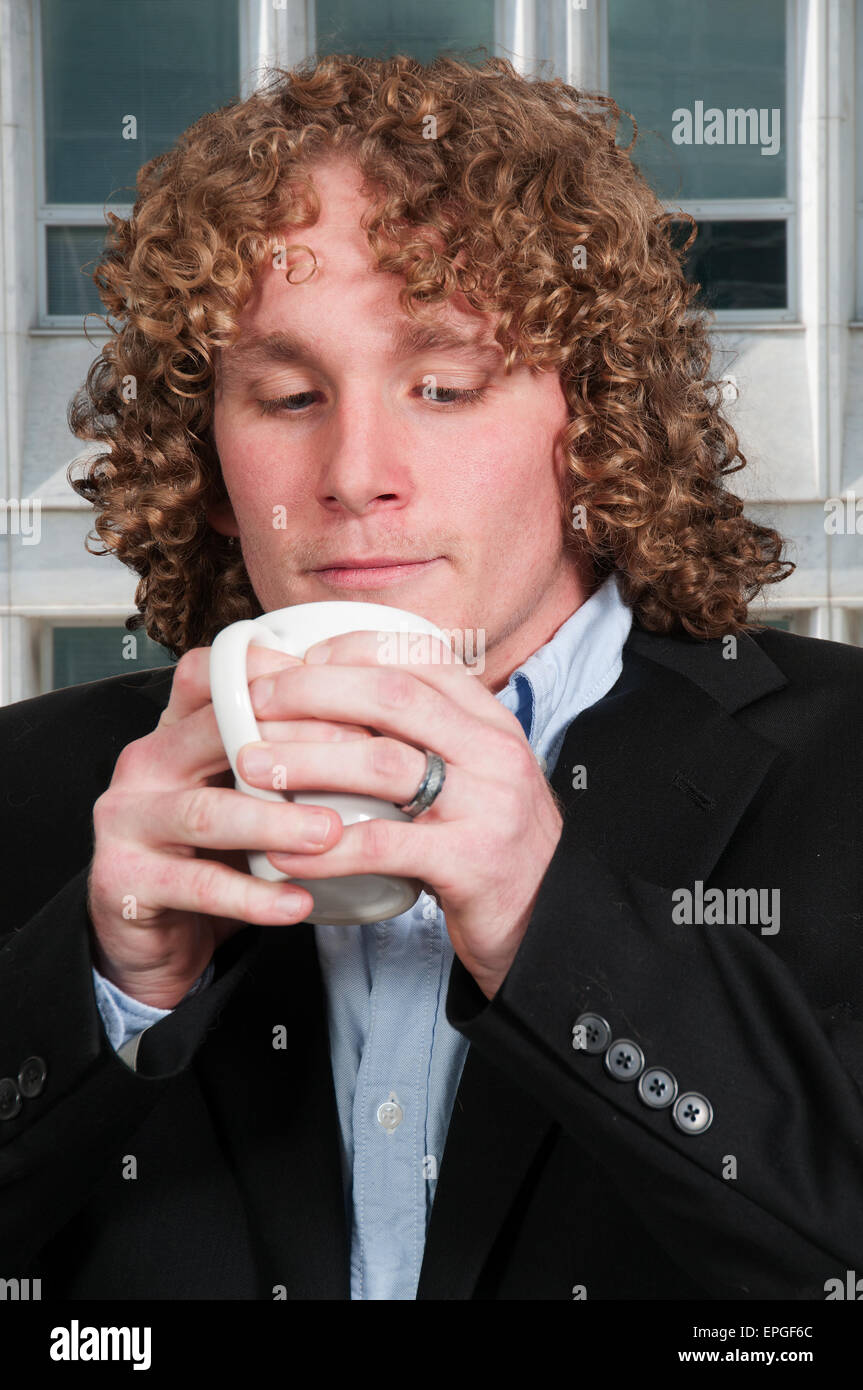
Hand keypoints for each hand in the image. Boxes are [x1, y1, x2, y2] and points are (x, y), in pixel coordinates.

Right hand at [87, 643, 373, 1008]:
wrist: (150, 932)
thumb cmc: (213, 852)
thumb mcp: (246, 790)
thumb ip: (286, 754)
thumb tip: (379, 724)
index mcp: (175, 728)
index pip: (213, 675)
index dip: (276, 678)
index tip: (344, 695)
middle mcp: (145, 763)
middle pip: (214, 732)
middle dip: (294, 744)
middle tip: (364, 762)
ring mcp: (127, 822)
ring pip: (206, 813)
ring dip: (275, 822)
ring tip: (332, 834)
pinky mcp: (125, 882)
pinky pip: (198, 887)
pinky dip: (254, 897)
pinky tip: (300, 902)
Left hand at [238, 631, 564, 999]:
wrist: (552, 919)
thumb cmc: (490, 843)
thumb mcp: (472, 774)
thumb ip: (424, 736)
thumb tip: (332, 698)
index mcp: (491, 719)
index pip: (420, 656)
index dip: (351, 649)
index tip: (299, 660)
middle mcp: (494, 750)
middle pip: (391, 695)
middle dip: (312, 691)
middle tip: (254, 702)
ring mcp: (486, 805)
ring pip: (382, 764)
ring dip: (305, 760)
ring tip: (251, 767)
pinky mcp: (470, 862)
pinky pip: (383, 846)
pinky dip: (324, 848)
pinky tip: (281, 854)